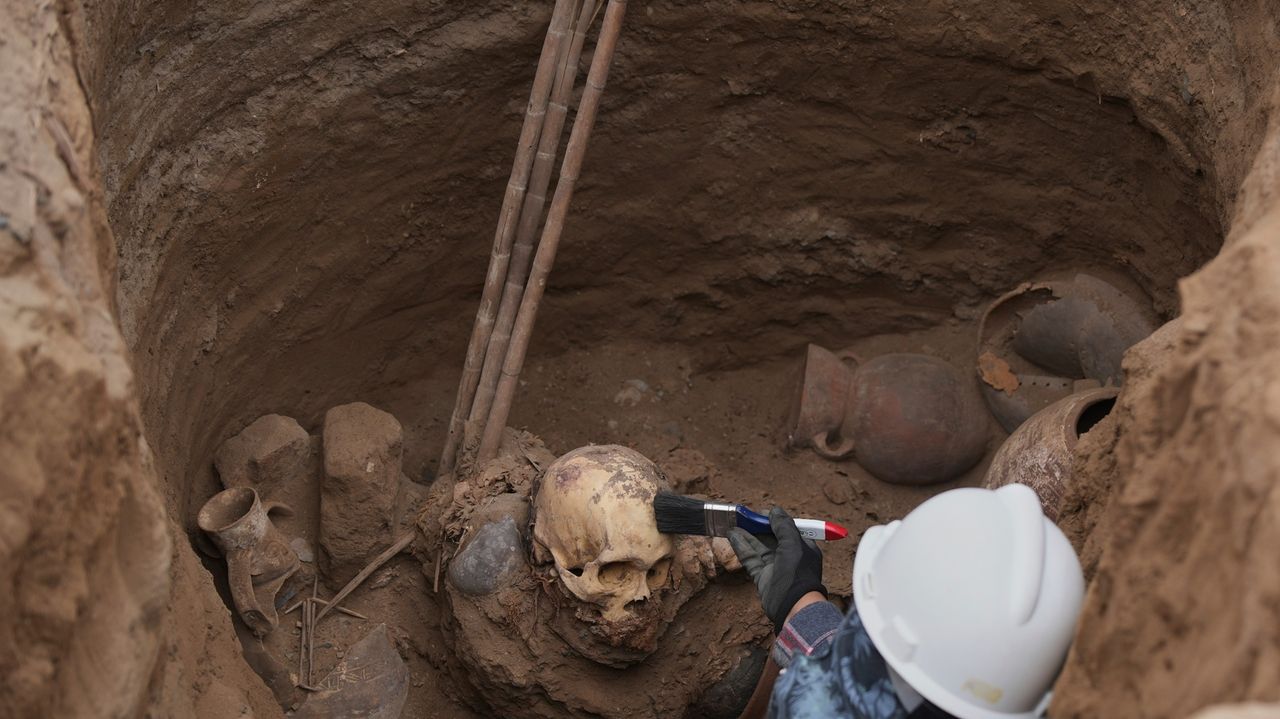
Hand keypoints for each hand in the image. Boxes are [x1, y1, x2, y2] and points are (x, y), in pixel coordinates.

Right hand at [728, 506, 825, 632]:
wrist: (793, 605)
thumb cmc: (797, 572)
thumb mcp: (793, 543)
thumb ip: (783, 526)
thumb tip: (774, 511)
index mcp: (802, 547)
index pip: (787, 529)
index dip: (773, 520)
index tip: (759, 513)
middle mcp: (789, 557)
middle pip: (770, 538)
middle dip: (757, 528)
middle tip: (742, 518)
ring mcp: (775, 568)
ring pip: (758, 548)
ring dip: (746, 536)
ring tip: (732, 525)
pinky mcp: (763, 578)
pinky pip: (751, 560)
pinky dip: (741, 548)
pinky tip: (732, 537)